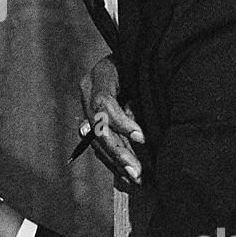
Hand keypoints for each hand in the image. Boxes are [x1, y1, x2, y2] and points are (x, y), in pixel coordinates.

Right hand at [79, 54, 144, 188]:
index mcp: (101, 73)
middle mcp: (89, 90)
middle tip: (136, 170)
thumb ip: (141, 97)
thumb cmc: (148, 64)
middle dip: (117, 151)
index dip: (120, 122)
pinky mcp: (92, 121)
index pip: (103, 102)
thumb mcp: (145, 74)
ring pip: (96, 140)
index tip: (142, 137)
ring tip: (136, 178)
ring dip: (116, 161)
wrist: (141, 58)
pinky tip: (128, 174)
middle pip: (97, 126)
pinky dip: (114, 161)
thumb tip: (140, 134)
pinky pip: (98, 145)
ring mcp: (88, 107)